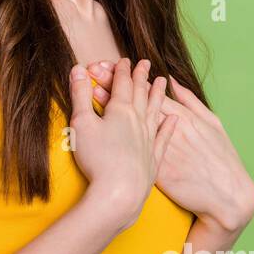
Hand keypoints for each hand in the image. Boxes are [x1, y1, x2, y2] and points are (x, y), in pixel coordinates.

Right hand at [68, 57, 178, 230]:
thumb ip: (80, 95)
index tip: (124, 60)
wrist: (119, 193)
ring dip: (157, 95)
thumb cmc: (97, 158)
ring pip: (155, 111)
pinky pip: (164, 137)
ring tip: (162, 82)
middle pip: (140, 94)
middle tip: (145, 64)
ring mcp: (148, 140)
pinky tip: (175, 119)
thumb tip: (78, 69)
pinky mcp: (153, 159)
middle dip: (141, 77)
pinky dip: (169, 126)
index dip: (122, 71)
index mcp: (120, 111)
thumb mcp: (81, 123)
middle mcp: (138, 121)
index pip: (122, 84)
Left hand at [86, 60, 253, 232]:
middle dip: (115, 84)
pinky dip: (116, 138)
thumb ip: (189, 101)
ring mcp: (162, 150)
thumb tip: (172, 81)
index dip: (129, 77)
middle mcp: (169, 129)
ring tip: (91, 92)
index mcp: (183, 116)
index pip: (150, 91)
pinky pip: (131, 149)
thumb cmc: (220, 158)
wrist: (226, 196)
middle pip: (137, 102)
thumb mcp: (212, 123)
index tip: (110, 65)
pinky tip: (100, 130)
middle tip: (93, 70)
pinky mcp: (156, 170)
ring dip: (110, 107)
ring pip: (130, 123)